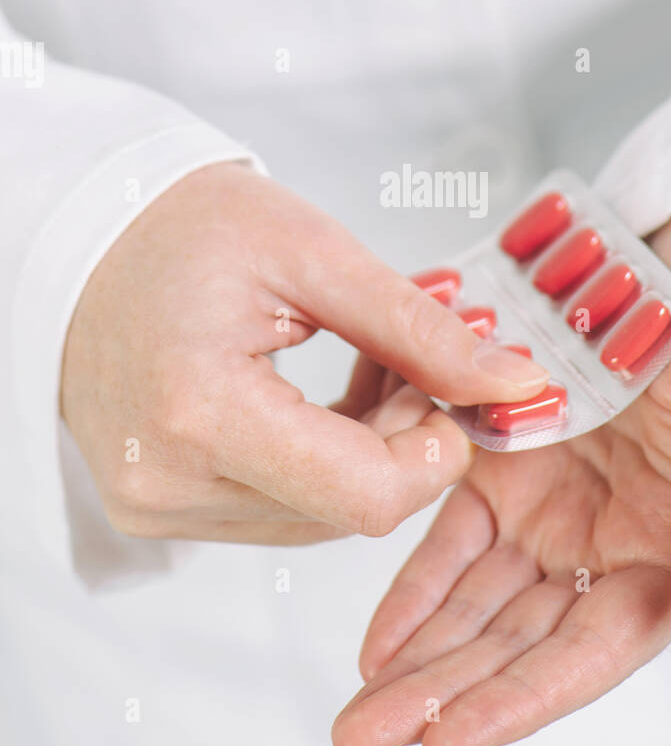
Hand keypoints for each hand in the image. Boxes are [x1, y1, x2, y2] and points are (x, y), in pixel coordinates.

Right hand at [60, 163, 547, 544]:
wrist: (82, 241)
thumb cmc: (184, 226)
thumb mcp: (313, 252)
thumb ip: (418, 328)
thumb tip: (514, 385)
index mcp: (201, 410)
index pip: (365, 496)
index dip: (436, 453)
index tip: (454, 389)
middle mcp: (169, 481)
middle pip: (348, 509)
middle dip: (408, 442)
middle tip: (420, 360)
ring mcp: (158, 506)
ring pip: (321, 518)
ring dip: (370, 454)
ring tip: (373, 369)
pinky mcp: (159, 510)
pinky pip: (280, 511)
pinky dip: (324, 462)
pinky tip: (329, 400)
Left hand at [332, 211, 670, 745]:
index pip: (591, 646)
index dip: (522, 697)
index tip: (449, 736)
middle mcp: (603, 538)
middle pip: (517, 639)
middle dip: (443, 693)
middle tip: (364, 735)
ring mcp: (550, 500)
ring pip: (475, 598)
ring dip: (417, 652)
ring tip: (356, 702)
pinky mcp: (506, 452)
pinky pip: (450, 527)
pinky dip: (412, 577)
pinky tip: (377, 626)